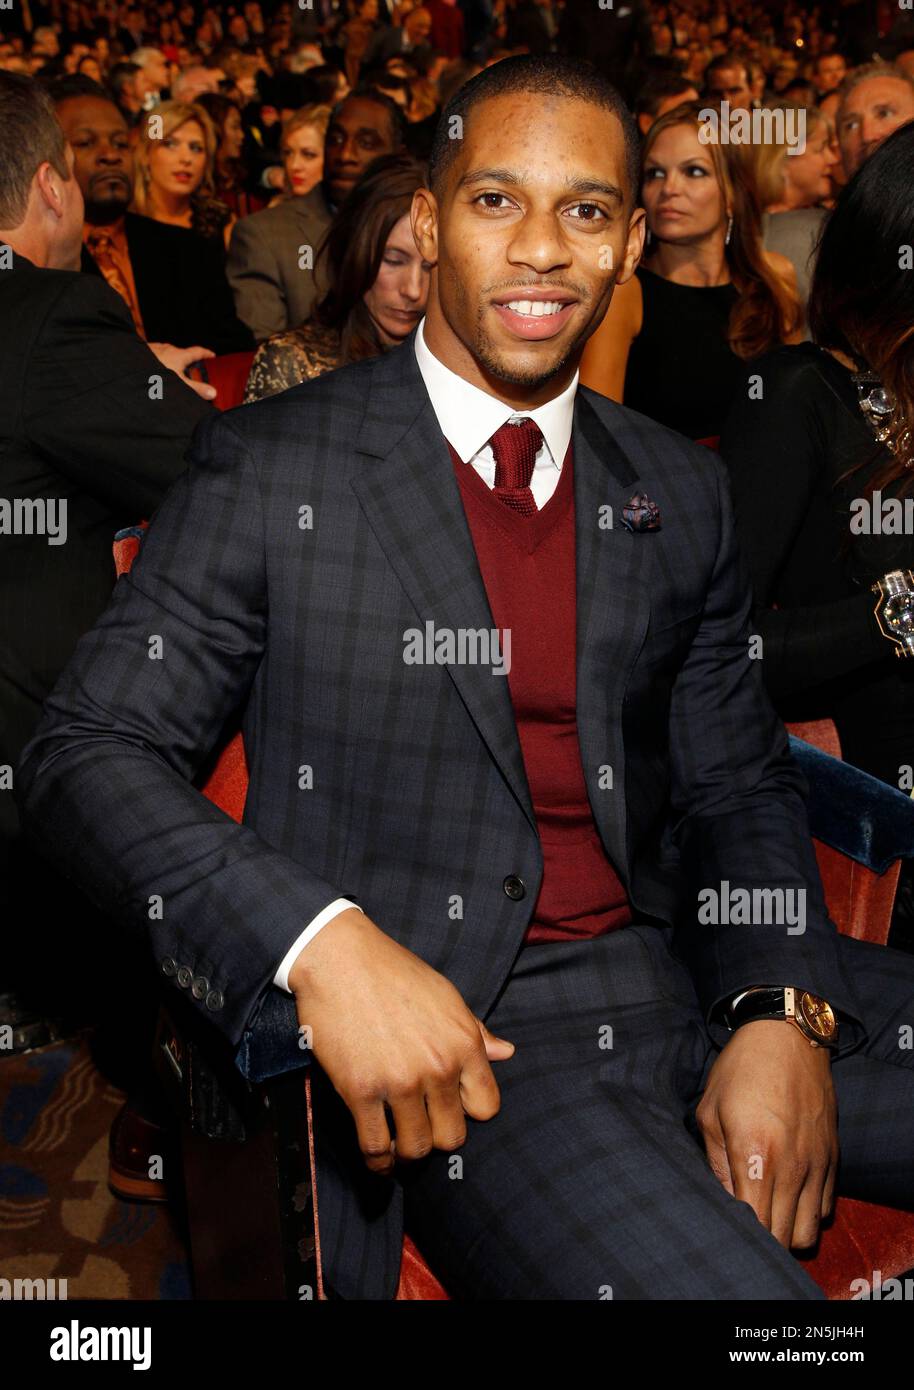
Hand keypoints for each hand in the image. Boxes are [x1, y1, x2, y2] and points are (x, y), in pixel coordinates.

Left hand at [146, 342, 216, 400]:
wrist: (132, 367)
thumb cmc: (155, 375)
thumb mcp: (180, 384)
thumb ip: (197, 389)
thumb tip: (213, 393)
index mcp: (180, 355)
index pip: (198, 351)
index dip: (206, 353)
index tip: (212, 355)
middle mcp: (168, 349)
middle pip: (182, 353)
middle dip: (187, 361)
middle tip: (191, 370)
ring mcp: (156, 349)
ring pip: (168, 354)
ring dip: (172, 361)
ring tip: (171, 372)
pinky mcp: (145, 352)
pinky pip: (156, 356)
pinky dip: (159, 362)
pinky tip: (155, 371)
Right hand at [288, 908, 514, 1175]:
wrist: (340, 958)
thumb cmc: (394, 972)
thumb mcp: (445, 995)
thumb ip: (476, 1031)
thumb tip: (506, 1053)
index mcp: (463, 1042)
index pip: (486, 1106)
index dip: (469, 1111)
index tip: (451, 1108)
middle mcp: (438, 1066)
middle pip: (452, 1137)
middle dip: (438, 1137)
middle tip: (422, 1128)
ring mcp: (399, 1081)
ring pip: (416, 1148)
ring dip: (408, 1153)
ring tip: (400, 1146)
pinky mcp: (360, 1091)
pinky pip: (375, 1146)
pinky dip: (378, 1161)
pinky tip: (378, 1157)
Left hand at [695, 1020, 837, 1248]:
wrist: (787, 1036)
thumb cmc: (740, 1070)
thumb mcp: (710, 1112)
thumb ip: (715, 1164)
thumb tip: (721, 1202)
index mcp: (756, 1154)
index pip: (754, 1225)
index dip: (738, 1232)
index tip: (725, 1222)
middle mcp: (792, 1166)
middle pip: (782, 1238)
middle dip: (760, 1238)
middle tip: (741, 1218)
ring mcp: (817, 1164)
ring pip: (806, 1232)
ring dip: (785, 1230)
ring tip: (765, 1209)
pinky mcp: (832, 1158)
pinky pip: (824, 1209)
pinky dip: (806, 1211)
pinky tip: (786, 1192)